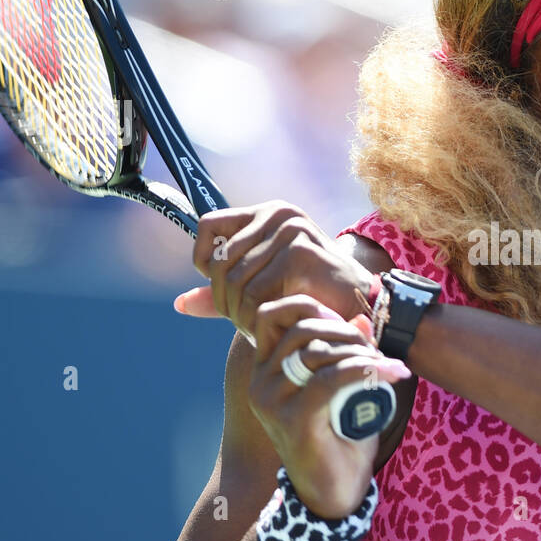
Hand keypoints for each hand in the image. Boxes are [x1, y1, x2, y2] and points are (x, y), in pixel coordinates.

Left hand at [175, 202, 374, 341]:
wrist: (361, 306)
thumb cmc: (312, 296)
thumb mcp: (261, 290)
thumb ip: (221, 293)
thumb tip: (179, 304)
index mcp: (266, 213)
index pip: (208, 227)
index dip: (206, 264)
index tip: (225, 291)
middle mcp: (277, 213)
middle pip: (219, 261)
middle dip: (224, 300)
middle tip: (243, 323)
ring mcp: (290, 229)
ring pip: (233, 280)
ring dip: (239, 314)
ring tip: (257, 328)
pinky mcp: (300, 252)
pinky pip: (254, 293)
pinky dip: (255, 318)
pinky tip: (270, 328)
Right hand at [247, 293, 409, 519]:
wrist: (334, 495)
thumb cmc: (340, 440)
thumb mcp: (344, 390)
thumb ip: (348, 355)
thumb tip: (361, 318)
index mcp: (265, 370)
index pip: (272, 315)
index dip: (311, 306)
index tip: (349, 324)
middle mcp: (261, 382)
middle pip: (300, 327)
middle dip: (347, 331)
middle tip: (378, 349)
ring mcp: (273, 401)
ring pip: (317, 350)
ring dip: (361, 350)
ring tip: (388, 366)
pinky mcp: (293, 420)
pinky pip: (330, 379)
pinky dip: (365, 369)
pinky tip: (391, 373)